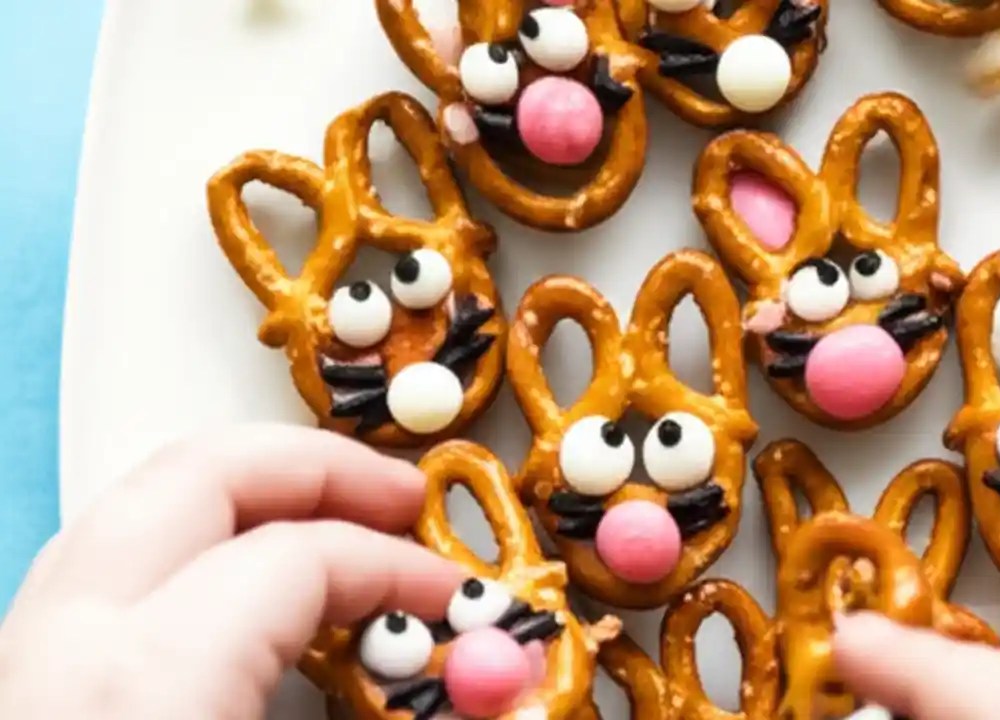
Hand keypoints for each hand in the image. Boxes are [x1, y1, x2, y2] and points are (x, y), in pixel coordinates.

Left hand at [0, 425, 462, 719]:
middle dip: (317, 468)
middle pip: (199, 475)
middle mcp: (66, 647)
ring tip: (328, 523)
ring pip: (136, 503)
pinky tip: (238, 591)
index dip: (397, 564)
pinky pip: (102, 565)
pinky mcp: (16, 685)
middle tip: (398, 501)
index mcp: (144, 678)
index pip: (297, 557)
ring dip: (248, 491)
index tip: (447, 593)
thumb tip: (485, 698)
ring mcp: (24, 659)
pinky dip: (189, 544)